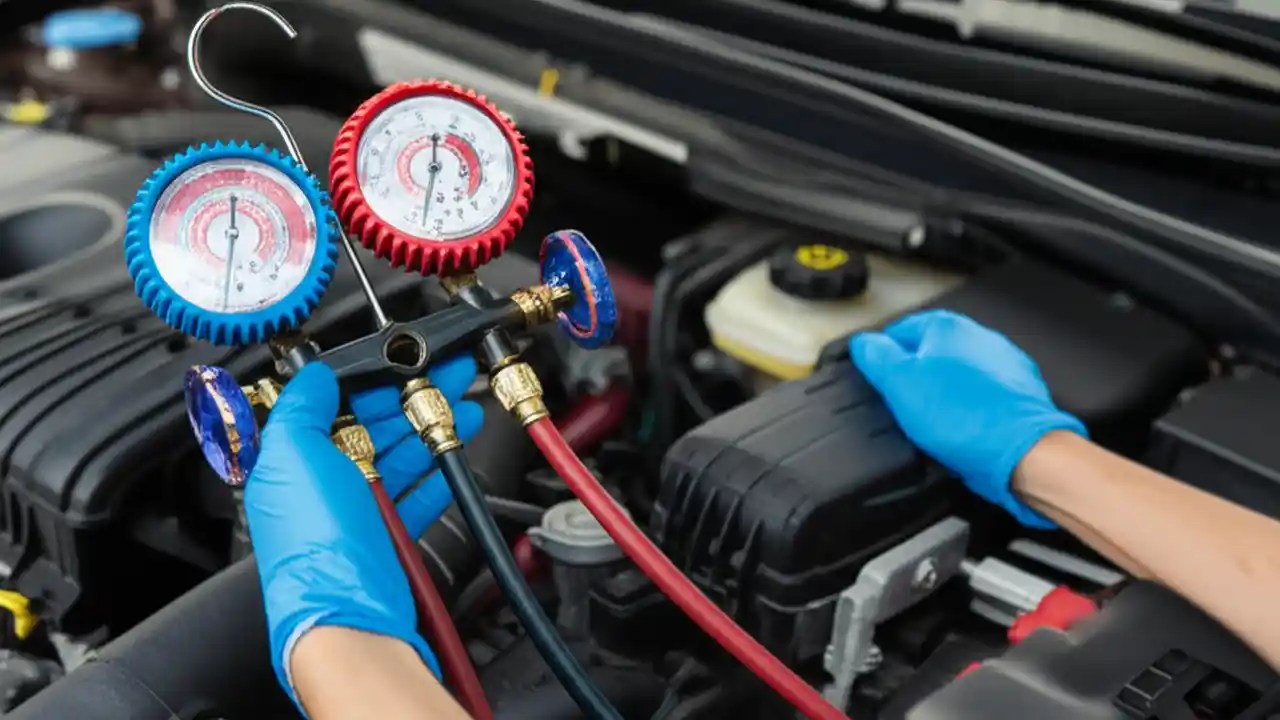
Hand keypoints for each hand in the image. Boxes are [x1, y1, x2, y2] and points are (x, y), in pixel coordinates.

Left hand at [245, 357, 482, 701]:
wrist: (350, 618)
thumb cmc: (317, 546)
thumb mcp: (294, 456)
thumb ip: (298, 407)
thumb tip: (310, 373)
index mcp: (292, 460)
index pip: (334, 402)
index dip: (372, 376)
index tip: (406, 359)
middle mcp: (323, 484)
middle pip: (373, 425)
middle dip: (413, 396)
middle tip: (450, 374)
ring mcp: (357, 511)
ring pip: (400, 455)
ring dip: (433, 427)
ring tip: (466, 406)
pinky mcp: (388, 535)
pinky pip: (416, 494)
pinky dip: (436, 472)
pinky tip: (453, 457)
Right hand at [850, 310, 1084, 528]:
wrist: (1022, 451)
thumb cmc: (967, 418)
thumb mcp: (899, 384)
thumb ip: (876, 357)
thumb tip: (863, 344)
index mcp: (947, 327)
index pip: (899, 329)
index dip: (881, 354)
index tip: (875, 376)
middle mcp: (979, 337)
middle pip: (929, 353)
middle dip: (914, 377)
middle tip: (902, 404)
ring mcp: (1003, 364)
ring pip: (956, 376)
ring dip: (941, 394)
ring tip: (932, 422)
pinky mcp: (1017, 393)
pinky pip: (979, 398)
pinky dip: (966, 411)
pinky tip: (959, 430)